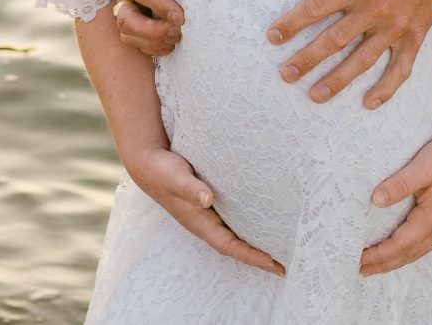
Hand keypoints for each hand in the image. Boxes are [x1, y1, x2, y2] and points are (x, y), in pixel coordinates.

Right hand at [112, 0, 189, 57]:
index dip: (161, 7)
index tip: (181, 17)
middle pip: (126, 20)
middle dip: (152, 32)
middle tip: (176, 31)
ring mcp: (124, 7)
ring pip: (127, 35)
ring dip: (152, 42)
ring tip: (176, 37)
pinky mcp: (130, 19)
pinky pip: (134, 42)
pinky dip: (152, 48)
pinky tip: (170, 43)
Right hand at [126, 145, 284, 275]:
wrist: (149, 163)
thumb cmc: (162, 172)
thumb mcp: (175, 178)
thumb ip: (190, 188)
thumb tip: (207, 199)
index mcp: (199, 223)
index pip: (228, 245)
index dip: (250, 255)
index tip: (271, 262)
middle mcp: (206, 223)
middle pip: (236, 246)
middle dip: (258, 258)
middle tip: (283, 267)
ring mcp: (208, 215)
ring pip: (236, 235)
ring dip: (255, 245)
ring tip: (279, 250)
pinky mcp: (210, 205)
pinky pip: (233, 221)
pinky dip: (248, 227)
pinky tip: (262, 224)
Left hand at [264, 0, 431, 108]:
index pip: (316, 8)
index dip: (292, 23)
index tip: (272, 37)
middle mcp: (375, 9)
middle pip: (335, 40)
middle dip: (308, 59)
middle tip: (286, 74)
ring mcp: (396, 26)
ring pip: (362, 60)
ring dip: (338, 80)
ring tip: (316, 95)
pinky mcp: (414, 37)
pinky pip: (401, 68)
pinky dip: (387, 88)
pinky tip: (369, 102)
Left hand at [359, 132, 431, 275]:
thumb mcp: (421, 168)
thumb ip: (399, 185)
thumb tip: (376, 200)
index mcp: (430, 219)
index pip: (398, 245)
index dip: (377, 254)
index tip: (358, 259)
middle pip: (407, 254)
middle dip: (383, 264)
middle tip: (362, 271)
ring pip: (417, 250)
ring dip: (396, 260)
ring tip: (379, 265)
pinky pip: (425, 243)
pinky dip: (410, 251)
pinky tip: (405, 249)